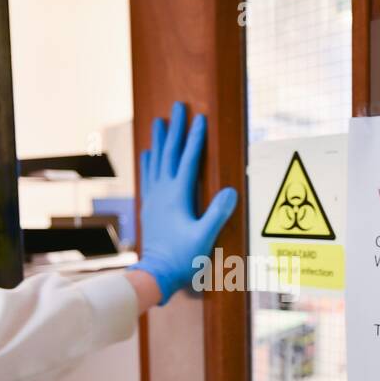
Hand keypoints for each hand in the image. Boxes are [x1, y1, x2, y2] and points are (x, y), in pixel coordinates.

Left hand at [129, 101, 236, 305]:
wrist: (156, 273)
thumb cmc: (182, 258)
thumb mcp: (204, 237)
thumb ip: (218, 214)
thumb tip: (231, 191)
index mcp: (177, 196)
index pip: (188, 160)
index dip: (195, 138)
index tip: (200, 117)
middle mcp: (162, 192)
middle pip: (169, 153)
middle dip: (175, 129)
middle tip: (176, 107)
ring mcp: (153, 198)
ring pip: (156, 161)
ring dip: (159, 141)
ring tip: (159, 122)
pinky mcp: (149, 206)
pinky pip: (147, 177)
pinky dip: (148, 162)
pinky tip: (148, 154)